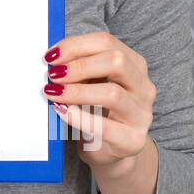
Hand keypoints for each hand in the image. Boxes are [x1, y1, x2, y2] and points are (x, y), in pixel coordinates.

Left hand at [42, 32, 155, 170]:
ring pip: (112, 94)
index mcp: (133, 64)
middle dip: (79, 66)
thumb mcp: (90, 83)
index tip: (51, 56)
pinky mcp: (133, 140)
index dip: (75, 45)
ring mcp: (141, 113)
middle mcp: (142, 86)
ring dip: (76, 91)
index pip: (106, 42)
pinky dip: (79, 117)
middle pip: (117, 61)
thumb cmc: (97, 111)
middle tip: (53, 75)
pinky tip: (62, 111)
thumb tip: (52, 60)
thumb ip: (78, 69)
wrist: (112, 151)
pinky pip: (105, 127)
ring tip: (54, 93)